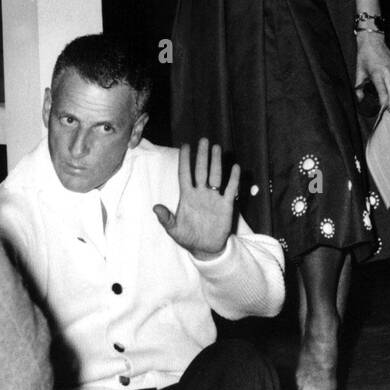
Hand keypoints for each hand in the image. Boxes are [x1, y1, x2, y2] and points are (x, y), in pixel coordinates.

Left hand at [152, 139, 238, 260]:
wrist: (206, 249)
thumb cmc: (188, 238)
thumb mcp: (174, 230)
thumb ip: (166, 219)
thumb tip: (155, 207)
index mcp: (187, 196)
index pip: (185, 174)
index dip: (184, 160)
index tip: (185, 146)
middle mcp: (200, 193)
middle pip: (201, 170)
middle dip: (202, 156)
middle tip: (203, 140)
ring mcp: (213, 198)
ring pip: (215, 175)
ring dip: (216, 162)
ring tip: (217, 147)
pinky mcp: (226, 205)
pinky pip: (230, 190)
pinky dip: (233, 179)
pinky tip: (234, 167)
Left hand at [355, 35, 389, 111]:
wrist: (372, 40)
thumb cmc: (365, 55)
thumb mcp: (359, 71)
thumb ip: (359, 87)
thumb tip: (360, 99)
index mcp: (377, 74)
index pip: (384, 93)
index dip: (384, 103)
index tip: (382, 109)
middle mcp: (388, 72)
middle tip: (389, 109)